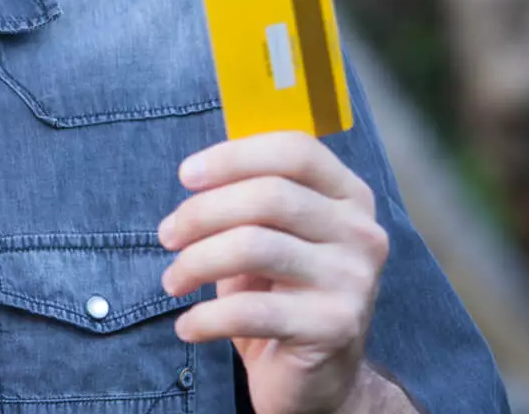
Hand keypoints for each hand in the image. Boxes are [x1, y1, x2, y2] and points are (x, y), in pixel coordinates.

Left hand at [157, 132, 390, 413]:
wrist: (319, 378)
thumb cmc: (282, 293)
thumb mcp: (271, 235)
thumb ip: (249, 196)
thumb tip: (196, 173)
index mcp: (349, 196)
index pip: (295, 150)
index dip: (234, 156)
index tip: (186, 176)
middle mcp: (360, 232)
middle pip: (268, 196)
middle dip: (201, 213)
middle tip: (167, 236)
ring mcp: (353, 280)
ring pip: (254, 247)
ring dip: (195, 262)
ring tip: (173, 281)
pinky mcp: (334, 327)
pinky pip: (251, 311)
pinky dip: (205, 317)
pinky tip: (188, 326)